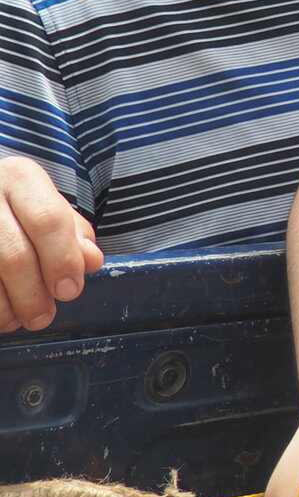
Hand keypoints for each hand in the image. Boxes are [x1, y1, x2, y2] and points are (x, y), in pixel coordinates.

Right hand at [0, 157, 101, 330]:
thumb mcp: (48, 207)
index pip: (48, 221)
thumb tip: (91, 261)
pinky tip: (0, 314)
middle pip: (14, 255)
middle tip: (43, 317)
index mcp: (20, 177)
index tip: (70, 291)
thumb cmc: (19, 207)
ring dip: (5, 307)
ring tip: (19, 319)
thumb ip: (73, 234)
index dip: (62, 260)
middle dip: (33, 294)